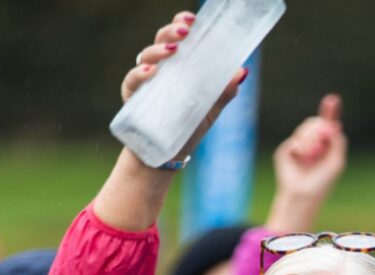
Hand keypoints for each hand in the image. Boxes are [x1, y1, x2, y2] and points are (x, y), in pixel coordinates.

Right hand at [120, 13, 247, 162]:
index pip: (176, 38)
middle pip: (161, 42)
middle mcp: (159, 69)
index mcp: (177, 66)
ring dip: (158, 51)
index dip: (180, 24)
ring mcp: (143, 82)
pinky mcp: (132, 98)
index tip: (193, 19)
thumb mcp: (210, 109)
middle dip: (171, 33)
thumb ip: (224, 91)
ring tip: (172, 51)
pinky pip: (132, 82)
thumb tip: (242, 71)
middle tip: (185, 31)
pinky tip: (151, 73)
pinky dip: (139, 75)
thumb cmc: (188, 127)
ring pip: (146, 57)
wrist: (168, 155)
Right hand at [271, 94, 347, 227]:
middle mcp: (312, 142)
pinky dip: (302, 149)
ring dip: (312, 142)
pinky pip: (296, 140)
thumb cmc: (323, 182)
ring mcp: (298, 145)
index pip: (328, 123)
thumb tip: (333, 125)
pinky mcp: (286, 150)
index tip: (333, 99)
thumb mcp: (337, 162)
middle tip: (322, 146)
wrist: (304, 194)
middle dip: (320, 131)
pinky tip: (302, 160)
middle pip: (316, 122)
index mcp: (326, 144)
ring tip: (312, 158)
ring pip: (305, 129)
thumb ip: (338, 142)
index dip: (330, 111)